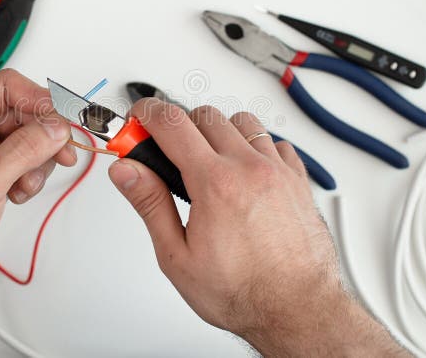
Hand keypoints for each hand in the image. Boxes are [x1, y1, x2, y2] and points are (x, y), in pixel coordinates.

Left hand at [0, 69, 75, 294]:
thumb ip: (22, 152)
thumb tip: (54, 128)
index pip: (5, 88)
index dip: (37, 99)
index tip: (61, 120)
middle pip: (22, 113)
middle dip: (44, 135)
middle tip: (61, 152)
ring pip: (28, 140)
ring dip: (37, 161)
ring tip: (25, 184)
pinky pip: (24, 163)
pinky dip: (30, 177)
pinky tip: (17, 194)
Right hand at [108, 100, 405, 355]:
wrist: (298, 311)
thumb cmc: (244, 292)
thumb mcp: (178, 256)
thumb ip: (150, 204)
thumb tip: (127, 171)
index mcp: (215, 183)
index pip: (171, 123)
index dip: (146, 114)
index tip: (136, 120)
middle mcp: (249, 168)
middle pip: (205, 115)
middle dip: (179, 125)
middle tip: (166, 152)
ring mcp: (278, 171)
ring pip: (243, 122)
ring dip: (219, 131)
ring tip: (208, 160)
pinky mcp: (298, 181)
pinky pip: (276, 142)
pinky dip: (256, 147)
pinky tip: (246, 170)